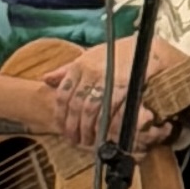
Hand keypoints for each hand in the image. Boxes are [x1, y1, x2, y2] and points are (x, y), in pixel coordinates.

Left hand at [43, 43, 177, 153]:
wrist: (143, 47)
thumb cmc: (115, 53)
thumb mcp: (88, 56)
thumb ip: (67, 70)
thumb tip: (46, 79)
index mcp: (79, 66)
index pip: (62, 94)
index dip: (61, 115)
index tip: (62, 128)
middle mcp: (90, 73)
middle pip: (76, 105)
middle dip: (73, 126)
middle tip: (74, 140)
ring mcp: (107, 80)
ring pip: (90, 109)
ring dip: (87, 128)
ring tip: (87, 140)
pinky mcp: (124, 87)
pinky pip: (110, 109)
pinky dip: (106, 124)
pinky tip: (104, 133)